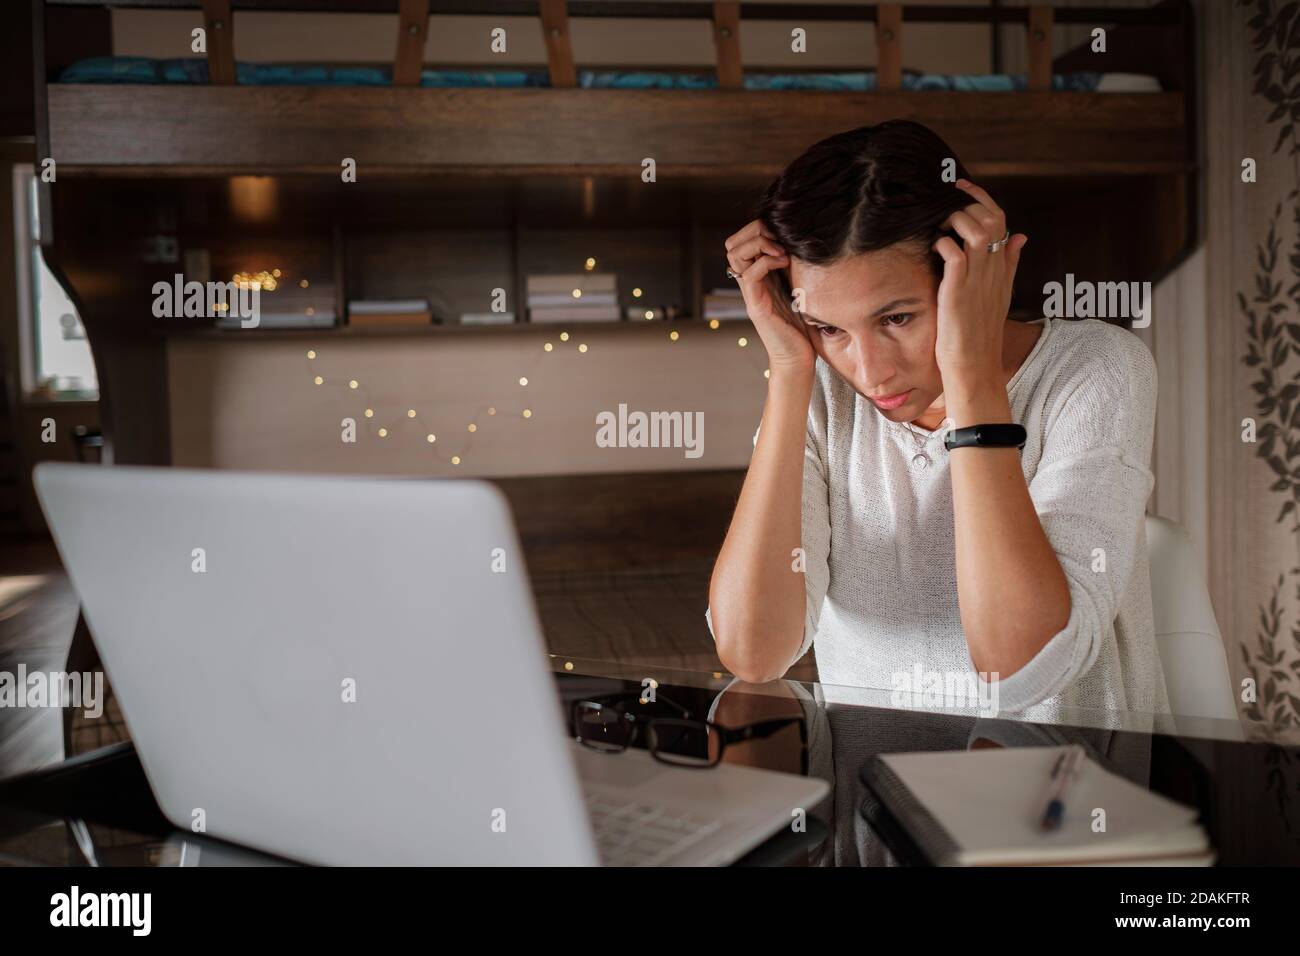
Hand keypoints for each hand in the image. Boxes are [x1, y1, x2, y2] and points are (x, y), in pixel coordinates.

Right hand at [724, 220, 814, 372]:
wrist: (797, 360)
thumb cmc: (802, 328)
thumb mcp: (799, 290)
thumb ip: (794, 270)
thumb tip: (806, 247)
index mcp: (758, 278)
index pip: (740, 242)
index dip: (756, 230)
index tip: (781, 235)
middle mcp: (750, 284)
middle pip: (732, 244)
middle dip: (755, 232)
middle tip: (778, 240)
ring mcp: (751, 294)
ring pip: (736, 255)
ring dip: (759, 244)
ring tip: (781, 251)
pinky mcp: (756, 306)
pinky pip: (750, 274)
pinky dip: (767, 261)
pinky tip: (785, 263)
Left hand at [931, 181, 1027, 391]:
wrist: (974, 364)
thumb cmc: (979, 330)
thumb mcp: (999, 293)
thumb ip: (1009, 263)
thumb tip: (1021, 236)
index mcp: (1002, 268)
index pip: (1001, 220)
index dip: (983, 199)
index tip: (963, 187)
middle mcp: (993, 270)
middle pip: (992, 219)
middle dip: (969, 203)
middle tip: (947, 204)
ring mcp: (977, 279)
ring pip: (976, 230)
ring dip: (956, 220)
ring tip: (941, 226)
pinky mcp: (958, 290)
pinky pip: (954, 253)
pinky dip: (943, 243)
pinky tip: (934, 248)